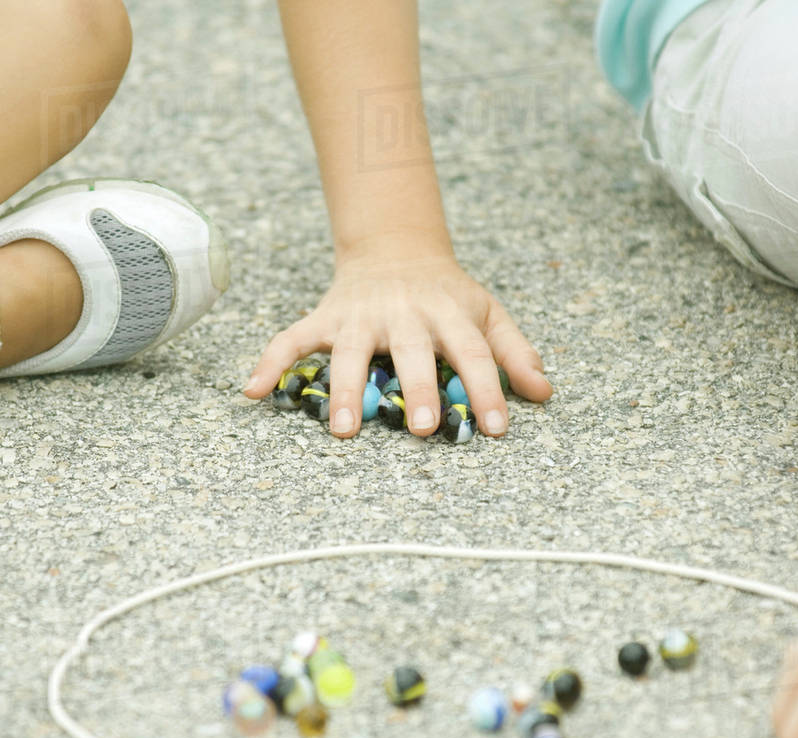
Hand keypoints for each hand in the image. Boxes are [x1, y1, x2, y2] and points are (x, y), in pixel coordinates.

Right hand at [242, 246, 552, 437]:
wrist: (396, 247)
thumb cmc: (448, 294)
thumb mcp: (488, 313)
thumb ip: (514, 352)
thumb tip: (545, 393)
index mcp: (448, 313)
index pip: (472, 352)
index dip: (486, 389)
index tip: (495, 429)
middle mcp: (404, 314)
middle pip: (411, 352)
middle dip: (416, 389)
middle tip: (420, 429)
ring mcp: (359, 315)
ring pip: (349, 351)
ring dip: (344, 389)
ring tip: (343, 431)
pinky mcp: (325, 317)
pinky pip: (292, 339)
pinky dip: (270, 363)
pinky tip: (252, 392)